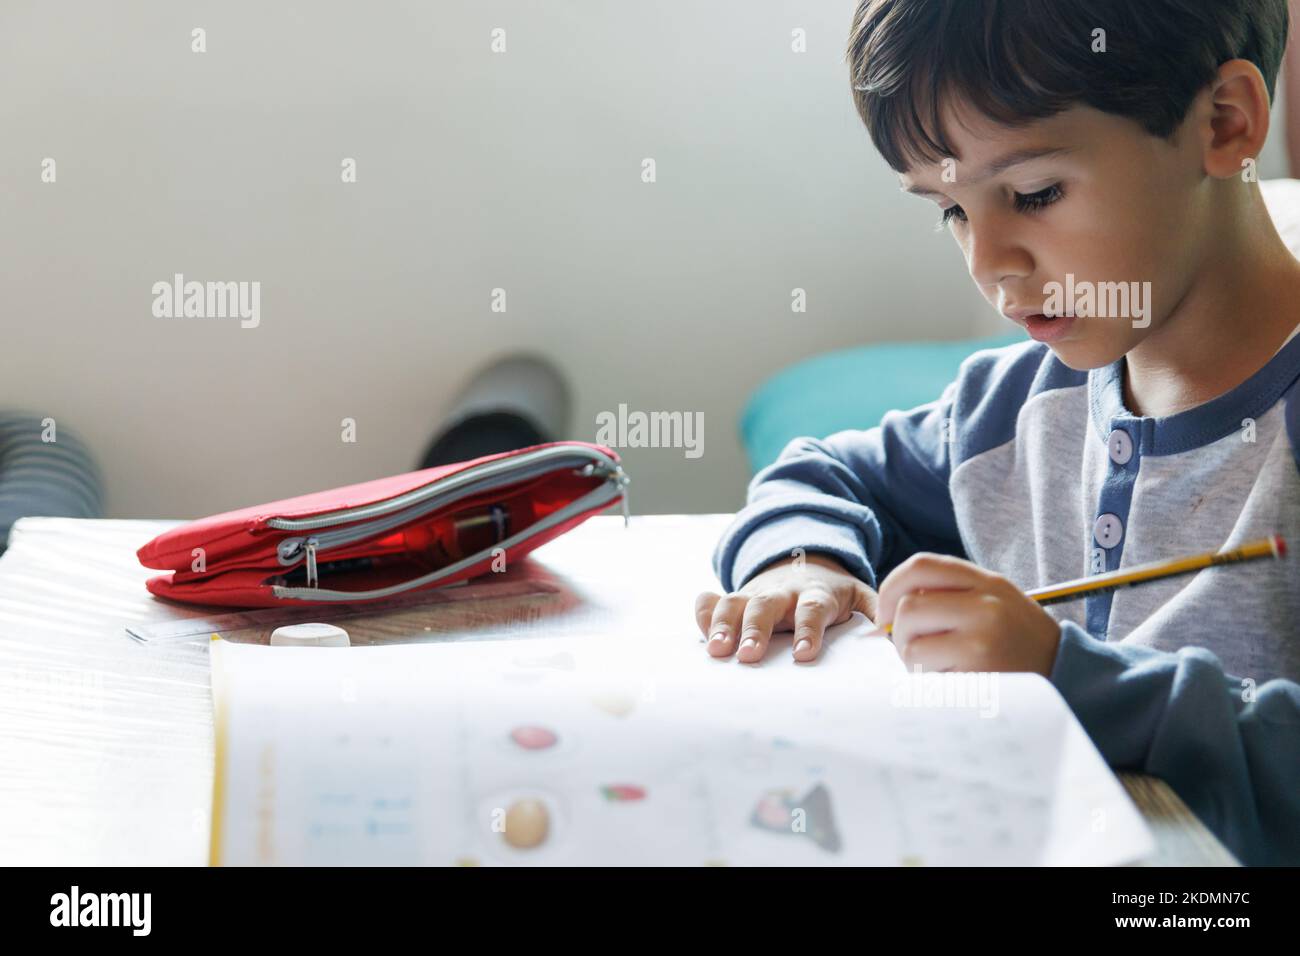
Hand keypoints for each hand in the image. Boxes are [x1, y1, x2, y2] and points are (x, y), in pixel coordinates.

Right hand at [694, 552, 878, 662]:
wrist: (803, 564)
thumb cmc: (832, 595)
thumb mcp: (858, 596)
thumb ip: (875, 612)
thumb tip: (895, 635)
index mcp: (815, 595)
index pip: (812, 611)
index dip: (808, 631)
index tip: (803, 655)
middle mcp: (780, 593)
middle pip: (765, 607)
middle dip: (755, 630)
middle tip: (748, 656)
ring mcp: (753, 594)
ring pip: (733, 603)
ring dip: (722, 624)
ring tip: (715, 650)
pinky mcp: (732, 598)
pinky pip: (710, 601)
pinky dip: (702, 611)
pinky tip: (697, 629)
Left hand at [872, 553, 1061, 674]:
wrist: (1069, 677)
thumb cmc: (1018, 643)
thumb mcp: (995, 603)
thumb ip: (948, 596)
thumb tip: (887, 615)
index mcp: (986, 581)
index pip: (920, 566)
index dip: (890, 587)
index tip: (885, 614)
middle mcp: (985, 604)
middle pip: (908, 608)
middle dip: (899, 634)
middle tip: (914, 650)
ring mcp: (982, 638)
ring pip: (910, 645)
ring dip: (914, 662)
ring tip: (941, 668)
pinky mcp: (977, 671)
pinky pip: (927, 675)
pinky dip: (929, 682)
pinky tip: (954, 683)